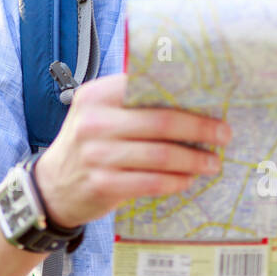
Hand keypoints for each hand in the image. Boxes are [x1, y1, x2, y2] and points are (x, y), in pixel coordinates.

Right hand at [33, 73, 230, 228]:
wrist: (52, 186)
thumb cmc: (88, 144)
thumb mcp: (99, 114)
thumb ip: (131, 104)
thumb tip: (190, 101)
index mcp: (97, 95)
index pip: (147, 89)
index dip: (185, 98)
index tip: (213, 104)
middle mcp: (93, 122)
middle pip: (160, 123)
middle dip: (199, 130)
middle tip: (223, 136)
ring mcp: (95, 155)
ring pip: (159, 156)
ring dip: (193, 160)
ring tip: (213, 162)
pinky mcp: (102, 184)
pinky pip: (149, 182)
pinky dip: (174, 181)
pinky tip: (187, 179)